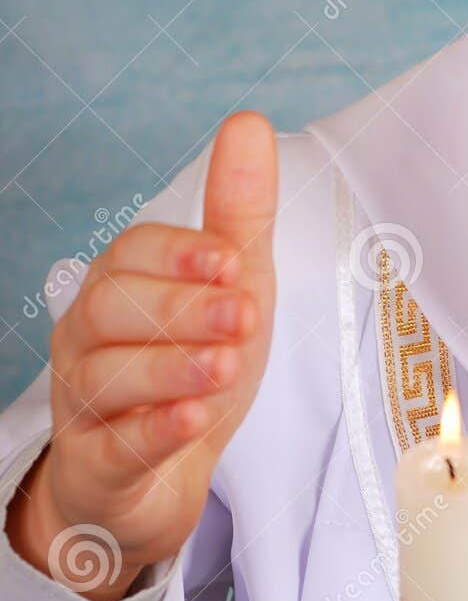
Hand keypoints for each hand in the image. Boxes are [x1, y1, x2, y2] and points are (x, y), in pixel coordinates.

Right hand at [13, 113, 277, 600]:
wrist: (160, 479)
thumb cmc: (193, 368)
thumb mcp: (233, 286)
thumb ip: (238, 213)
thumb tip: (248, 122)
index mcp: (122, 284)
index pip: (132, 252)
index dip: (180, 254)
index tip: (232, 261)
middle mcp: (90, 337)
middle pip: (110, 307)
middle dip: (180, 308)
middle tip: (243, 315)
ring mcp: (86, 403)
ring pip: (107, 376)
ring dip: (172, 366)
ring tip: (227, 367)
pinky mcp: (97, 467)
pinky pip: (115, 446)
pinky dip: (156, 430)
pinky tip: (194, 417)